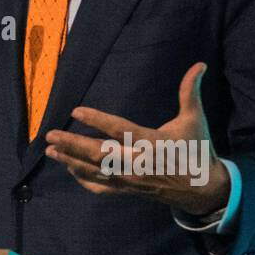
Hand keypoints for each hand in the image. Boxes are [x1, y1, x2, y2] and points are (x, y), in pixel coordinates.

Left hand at [43, 62, 230, 216]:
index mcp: (153, 143)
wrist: (204, 191)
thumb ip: (191, 92)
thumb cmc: (198, 151)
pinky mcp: (129, 190)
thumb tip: (200, 64)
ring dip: (70, 161)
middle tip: (49, 135)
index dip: (97, 120)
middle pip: (98, 154)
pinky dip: (83, 179)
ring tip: (50, 151)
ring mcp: (131, 179)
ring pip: (95, 172)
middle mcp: (138, 163)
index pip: (119, 130)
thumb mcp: (195, 120)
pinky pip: (101, 187)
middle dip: (72, 145)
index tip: (75, 111)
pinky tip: (70, 169)